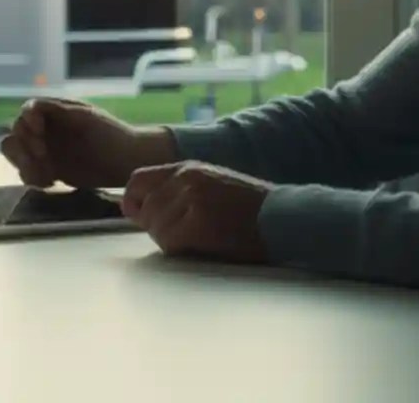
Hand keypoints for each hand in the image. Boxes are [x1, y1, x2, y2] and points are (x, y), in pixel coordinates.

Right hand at [0, 98, 178, 188]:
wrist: (127, 161)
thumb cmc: (110, 133)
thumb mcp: (85, 116)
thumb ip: (57, 110)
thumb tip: (29, 107)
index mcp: (51, 112)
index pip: (25, 113)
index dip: (27, 123)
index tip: (40, 133)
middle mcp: (43, 130)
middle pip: (14, 135)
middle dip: (23, 147)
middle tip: (43, 157)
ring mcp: (44, 151)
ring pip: (15, 155)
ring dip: (23, 163)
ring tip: (45, 174)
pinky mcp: (48, 171)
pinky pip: (27, 174)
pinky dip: (33, 178)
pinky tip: (52, 182)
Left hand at [121, 162, 272, 263]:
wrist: (285, 218)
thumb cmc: (251, 210)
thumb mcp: (211, 186)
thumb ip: (179, 191)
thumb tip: (144, 207)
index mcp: (187, 168)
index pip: (138, 180)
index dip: (132, 202)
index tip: (138, 216)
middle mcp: (186, 179)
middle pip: (145, 210)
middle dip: (156, 228)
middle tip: (182, 237)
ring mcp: (192, 199)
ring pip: (156, 229)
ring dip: (171, 242)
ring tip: (199, 242)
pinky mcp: (199, 222)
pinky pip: (169, 243)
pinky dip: (181, 251)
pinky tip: (203, 248)